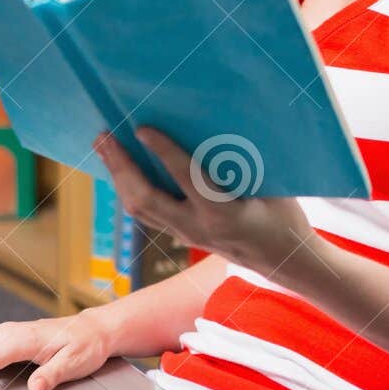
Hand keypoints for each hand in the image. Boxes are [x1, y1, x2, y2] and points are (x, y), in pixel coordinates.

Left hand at [94, 128, 320, 279]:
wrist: (284, 261)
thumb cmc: (284, 218)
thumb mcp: (274, 188)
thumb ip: (243, 165)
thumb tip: (217, 128)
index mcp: (223, 213)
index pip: (186, 178)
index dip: (163, 151)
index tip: (143, 128)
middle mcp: (197, 227)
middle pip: (145, 199)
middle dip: (121, 166)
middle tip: (104, 136)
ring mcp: (186, 234)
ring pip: (139, 209)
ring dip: (118, 176)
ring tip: (104, 146)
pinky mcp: (182, 234)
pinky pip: (146, 212)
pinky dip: (130, 188)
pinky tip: (121, 169)